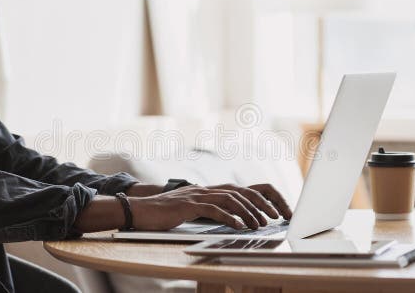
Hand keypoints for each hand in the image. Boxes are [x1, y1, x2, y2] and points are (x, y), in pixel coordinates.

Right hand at [129, 183, 291, 230]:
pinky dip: (229, 218)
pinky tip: (239, 227)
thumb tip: (229, 219)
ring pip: (230, 199)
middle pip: (240, 191)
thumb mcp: (189, 210)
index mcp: (207, 190)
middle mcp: (204, 189)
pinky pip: (213, 210)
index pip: (239, 189)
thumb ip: (206, 210)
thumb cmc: (163, 214)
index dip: (258, 197)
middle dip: (261, 204)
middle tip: (275, 217)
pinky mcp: (188, 206)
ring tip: (260, 224)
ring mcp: (196, 196)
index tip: (273, 209)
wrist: (138, 211)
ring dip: (248, 212)